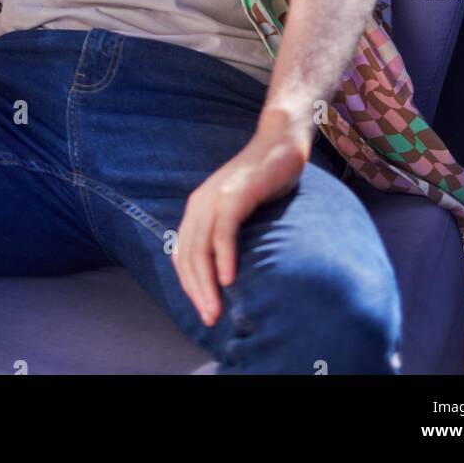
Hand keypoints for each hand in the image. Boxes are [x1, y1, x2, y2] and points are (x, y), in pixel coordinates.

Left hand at [171, 120, 310, 327]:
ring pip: (202, 248)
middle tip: (210, 319)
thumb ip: (226, 232)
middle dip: (196, 292)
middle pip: (189, 256)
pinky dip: (223, 257)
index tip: (204, 310)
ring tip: (215, 310)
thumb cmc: (264, 180)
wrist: (280, 143)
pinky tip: (229, 279)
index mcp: (197, 210)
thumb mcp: (238, 209)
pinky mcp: (235, 194)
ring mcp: (215, 198)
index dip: (190, 286)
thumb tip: (224, 271)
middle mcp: (200, 204)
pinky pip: (223, 231)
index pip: (183, 256)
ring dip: (206, 283)